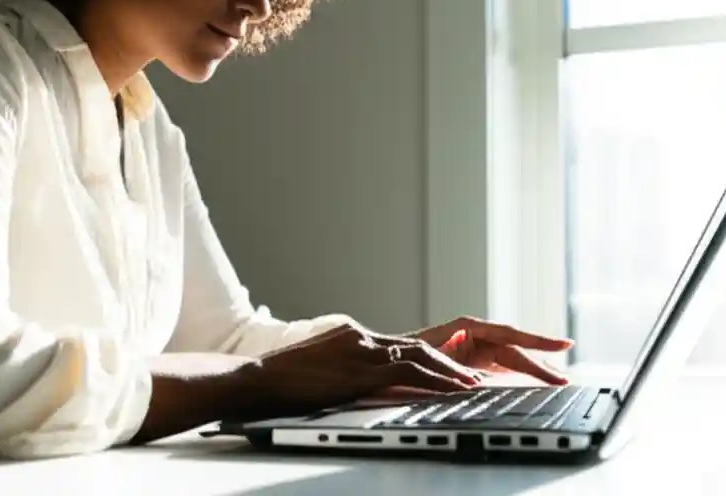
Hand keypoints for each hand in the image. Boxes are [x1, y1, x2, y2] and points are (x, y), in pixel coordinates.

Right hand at [240, 323, 481, 418]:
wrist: (255, 379)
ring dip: (448, 372)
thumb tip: (358, 387)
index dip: (429, 357)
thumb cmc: (279, 382)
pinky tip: (450, 391)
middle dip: (447, 362)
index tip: (449, 368)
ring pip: (418, 356)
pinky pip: (406, 374)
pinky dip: (433, 381)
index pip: (399, 345)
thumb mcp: (318, 370)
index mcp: (350, 335)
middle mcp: (360, 337)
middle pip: (415, 346)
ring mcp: (360, 351)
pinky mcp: (359, 370)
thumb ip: (343, 372)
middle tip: (471, 377)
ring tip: (471, 385)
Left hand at [406, 316, 573, 384]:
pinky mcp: (471, 366)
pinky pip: (501, 370)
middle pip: (514, 350)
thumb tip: (476, 383)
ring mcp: (473, 352)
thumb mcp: (423, 358)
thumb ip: (450, 367)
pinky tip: (535, 385)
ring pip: (511, 361)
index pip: (509, 334)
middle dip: (540, 364)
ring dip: (533, 372)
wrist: (380, 362)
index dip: (537, 340)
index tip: (563, 344)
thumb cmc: (399, 355)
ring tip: (559, 383)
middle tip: (565, 380)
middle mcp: (473, 337)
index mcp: (465, 328)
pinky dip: (519, 377)